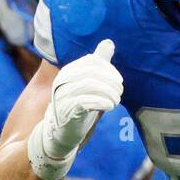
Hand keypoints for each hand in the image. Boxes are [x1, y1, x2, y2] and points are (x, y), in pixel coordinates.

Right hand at [44, 39, 122, 159]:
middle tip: (119, 92)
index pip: (92, 62)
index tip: (118, 82)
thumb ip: (98, 65)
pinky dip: (101, 102)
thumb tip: (108, 43)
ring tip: (116, 100)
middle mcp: (63, 81)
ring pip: (90, 85)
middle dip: (111, 81)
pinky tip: (109, 106)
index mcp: (68, 72)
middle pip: (92, 72)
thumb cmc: (77, 108)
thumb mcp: (89, 84)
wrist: (60, 135)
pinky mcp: (66, 111)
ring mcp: (63, 96)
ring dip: (109, 92)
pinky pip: (85, 101)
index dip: (109, 70)